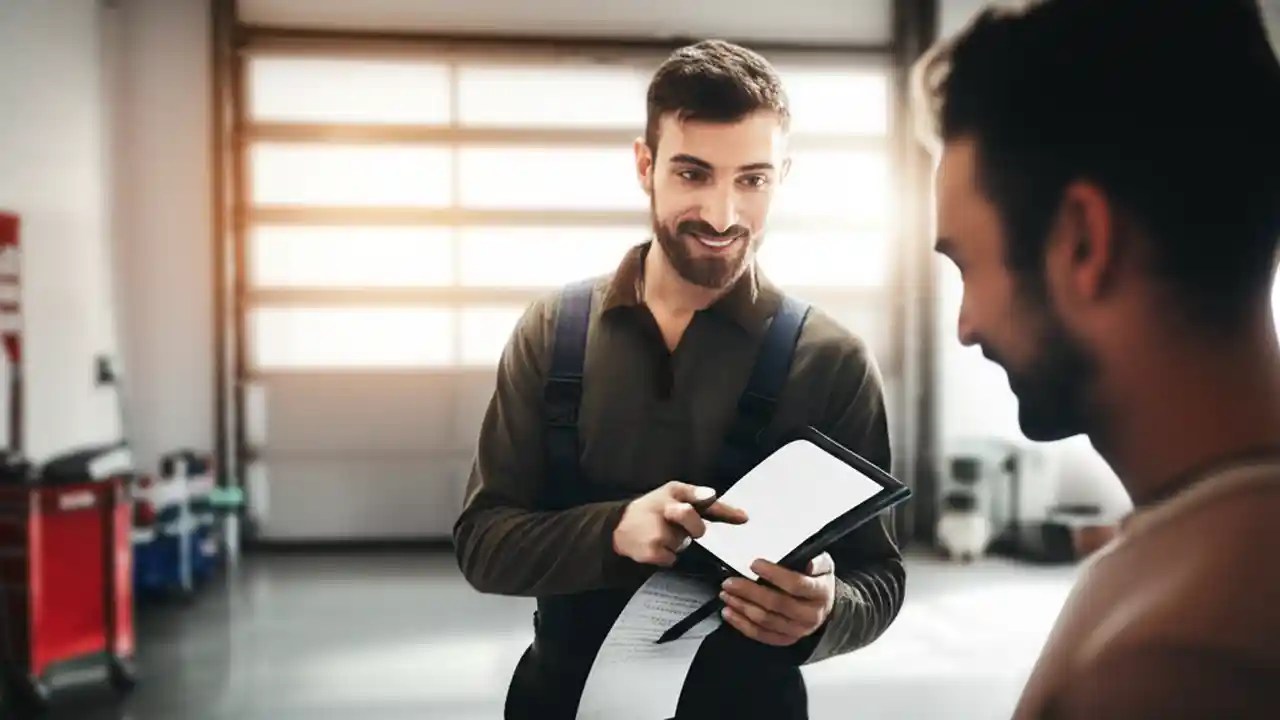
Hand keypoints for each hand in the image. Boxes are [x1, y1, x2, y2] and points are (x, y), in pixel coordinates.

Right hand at [612, 482, 748, 566]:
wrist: (618, 526)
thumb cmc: (651, 508)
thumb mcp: (670, 494)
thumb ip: (695, 496)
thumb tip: (713, 494)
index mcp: (673, 493)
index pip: (702, 500)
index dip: (724, 510)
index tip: (743, 518)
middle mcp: (666, 510)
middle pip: (696, 525)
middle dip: (695, 529)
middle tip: (686, 529)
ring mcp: (659, 533)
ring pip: (684, 544)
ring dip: (677, 542)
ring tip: (660, 534)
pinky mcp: (653, 552)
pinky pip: (673, 558)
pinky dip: (667, 555)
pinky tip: (655, 546)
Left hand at [719, 553, 835, 646]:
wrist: (825, 607)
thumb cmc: (818, 580)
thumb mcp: (825, 565)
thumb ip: (819, 560)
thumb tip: (810, 563)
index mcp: (820, 593)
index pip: (795, 584)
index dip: (773, 574)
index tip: (754, 564)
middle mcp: (811, 615)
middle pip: (776, 603)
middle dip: (749, 592)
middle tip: (730, 582)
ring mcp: (798, 630)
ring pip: (766, 620)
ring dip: (742, 607)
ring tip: (726, 595)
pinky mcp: (786, 640)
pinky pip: (762, 635)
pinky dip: (742, 625)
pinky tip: (729, 613)